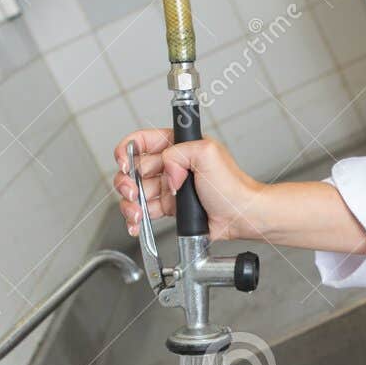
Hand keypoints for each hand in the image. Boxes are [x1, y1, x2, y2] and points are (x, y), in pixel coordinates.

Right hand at [113, 127, 264, 242]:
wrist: (240, 215)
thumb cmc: (232, 185)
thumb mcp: (207, 153)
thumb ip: (178, 152)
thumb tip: (165, 170)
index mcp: (178, 146)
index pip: (142, 140)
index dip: (128, 149)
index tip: (125, 161)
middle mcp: (170, 165)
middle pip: (133, 169)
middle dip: (127, 181)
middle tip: (134, 192)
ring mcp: (168, 187)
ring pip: (135, 192)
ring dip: (130, 203)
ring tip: (138, 212)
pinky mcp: (168, 207)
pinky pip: (144, 211)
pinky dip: (136, 219)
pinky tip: (138, 223)